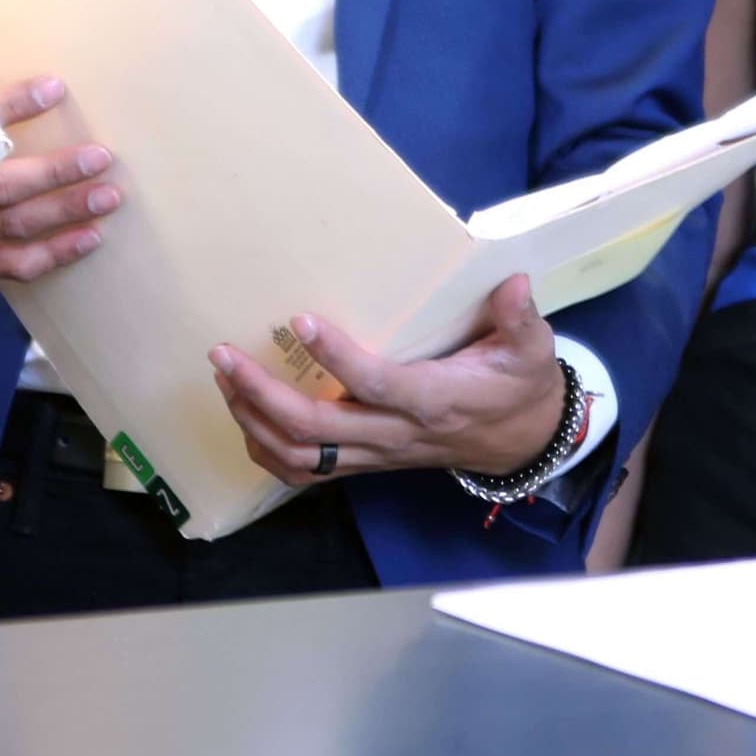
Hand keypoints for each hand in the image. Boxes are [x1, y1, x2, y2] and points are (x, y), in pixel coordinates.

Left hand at [206, 276, 564, 483]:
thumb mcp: (531, 351)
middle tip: (223, 356)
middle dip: (261, 394)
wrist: (519, 444)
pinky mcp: (365, 464)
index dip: (337, 357)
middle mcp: (396, 435)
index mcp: (435, 401)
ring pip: (301, 456)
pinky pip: (306, 472)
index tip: (300, 320)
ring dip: (253, 421)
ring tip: (225, 378)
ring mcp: (376, 455)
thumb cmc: (519, 387)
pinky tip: (244, 415)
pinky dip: (267, 450)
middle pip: (316, 429)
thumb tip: (515, 283)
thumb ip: (520, 318)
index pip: (377, 385)